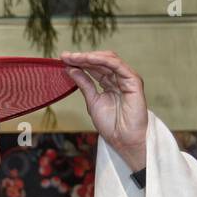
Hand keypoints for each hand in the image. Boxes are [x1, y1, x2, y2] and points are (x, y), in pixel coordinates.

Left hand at [61, 50, 148, 170]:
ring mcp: (127, 79)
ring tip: (74, 57)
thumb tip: (70, 69)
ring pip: (108, 60)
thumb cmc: (111, 125)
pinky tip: (88, 59)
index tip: (63, 59)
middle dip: (82, 58)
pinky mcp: (134, 81)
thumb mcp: (92, 101)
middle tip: (65, 56)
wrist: (123, 140)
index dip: (79, 62)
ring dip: (90, 57)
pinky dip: (102, 60)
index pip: (94, 67)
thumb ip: (84, 84)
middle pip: (100, 62)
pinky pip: (117, 66)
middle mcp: (119, 78)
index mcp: (110, 83)